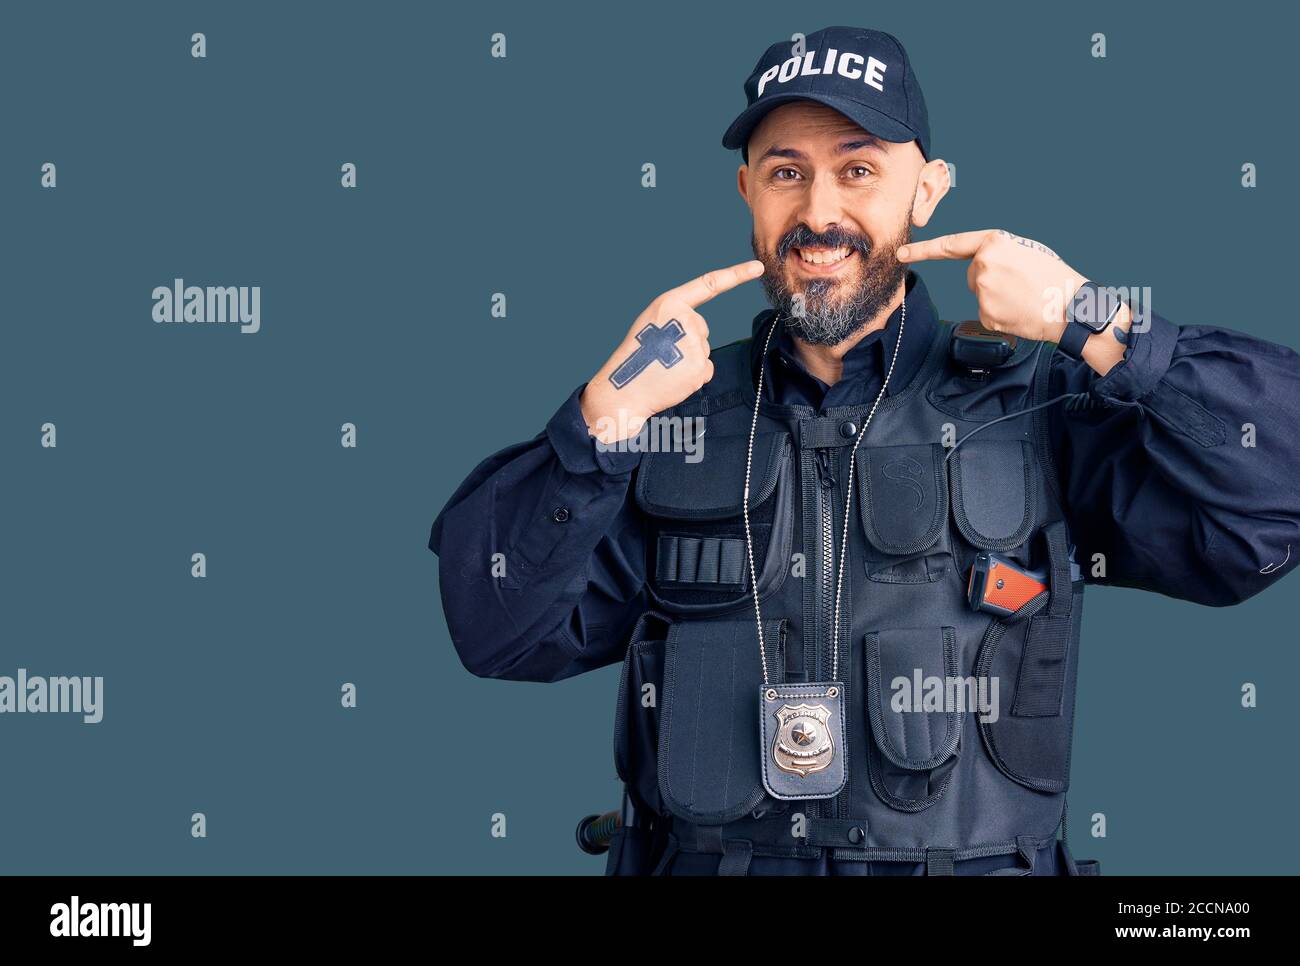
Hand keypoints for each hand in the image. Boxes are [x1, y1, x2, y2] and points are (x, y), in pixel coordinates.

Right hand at [580, 260, 764, 442]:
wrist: (624, 388)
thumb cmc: (636, 356)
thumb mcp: (651, 323)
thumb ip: (676, 318)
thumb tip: (698, 331)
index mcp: (670, 303)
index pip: (710, 284)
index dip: (736, 275)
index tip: (758, 268)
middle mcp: (685, 319)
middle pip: (701, 328)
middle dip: (688, 341)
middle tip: (663, 354)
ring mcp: (694, 343)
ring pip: (703, 349)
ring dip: (688, 360)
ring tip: (665, 366)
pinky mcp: (700, 367)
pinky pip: (705, 368)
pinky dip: (693, 376)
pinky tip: (674, 378)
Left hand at [896, 229, 1086, 342]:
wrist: (1071, 306)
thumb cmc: (1053, 277)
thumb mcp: (1026, 250)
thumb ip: (997, 253)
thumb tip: (979, 264)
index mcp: (993, 243)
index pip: (950, 245)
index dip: (923, 250)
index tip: (902, 253)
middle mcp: (983, 265)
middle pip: (972, 274)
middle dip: (990, 278)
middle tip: (1021, 282)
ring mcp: (983, 291)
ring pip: (980, 293)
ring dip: (997, 296)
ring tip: (1024, 295)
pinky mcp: (986, 314)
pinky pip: (987, 312)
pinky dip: (1001, 313)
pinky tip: (1020, 310)